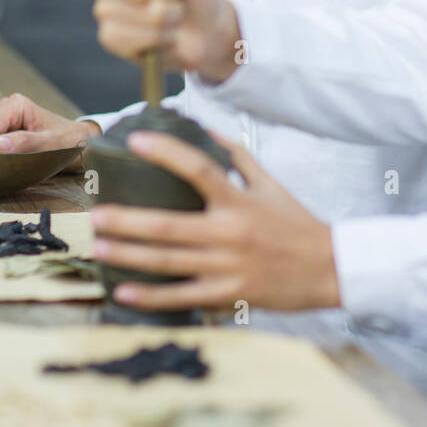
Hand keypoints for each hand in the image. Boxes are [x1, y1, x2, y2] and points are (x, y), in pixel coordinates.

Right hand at [0, 93, 99, 171]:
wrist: (81, 142)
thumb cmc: (70, 141)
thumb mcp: (51, 144)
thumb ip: (26, 142)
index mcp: (16, 105)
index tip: (4, 167)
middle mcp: (7, 108)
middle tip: (16, 167)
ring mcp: (6, 119)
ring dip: (1, 157)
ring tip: (21, 164)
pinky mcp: (7, 130)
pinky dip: (4, 157)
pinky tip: (19, 161)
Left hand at [90, 128, 340, 312]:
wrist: (330, 268)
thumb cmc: (296, 223)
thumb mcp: (271, 184)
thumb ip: (238, 157)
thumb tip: (206, 129)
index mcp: (240, 200)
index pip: (199, 168)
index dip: (166, 152)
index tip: (135, 141)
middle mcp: (230, 233)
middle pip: (169, 225)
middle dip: (127, 220)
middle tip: (97, 213)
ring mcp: (228, 267)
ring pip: (168, 262)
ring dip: (129, 255)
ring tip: (100, 246)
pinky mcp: (229, 296)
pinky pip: (182, 297)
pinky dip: (150, 296)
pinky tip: (123, 290)